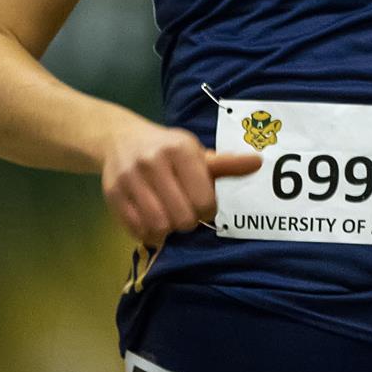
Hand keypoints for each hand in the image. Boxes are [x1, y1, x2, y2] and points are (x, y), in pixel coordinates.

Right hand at [101, 117, 259, 247]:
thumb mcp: (196, 151)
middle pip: (182, 217)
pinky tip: (152, 222)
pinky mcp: (113, 194)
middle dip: (189, 221)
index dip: (208, 210)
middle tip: (187, 213)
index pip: (204, 199)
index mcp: (180, 150)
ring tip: (170, 218)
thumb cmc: (167, 148)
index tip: (205, 206)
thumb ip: (226, 163)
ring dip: (168, 230)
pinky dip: (148, 233)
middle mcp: (154, 162)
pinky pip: (136, 229)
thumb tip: (258, 162)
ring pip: (158, 226)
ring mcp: (130, 178)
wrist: (120, 139)